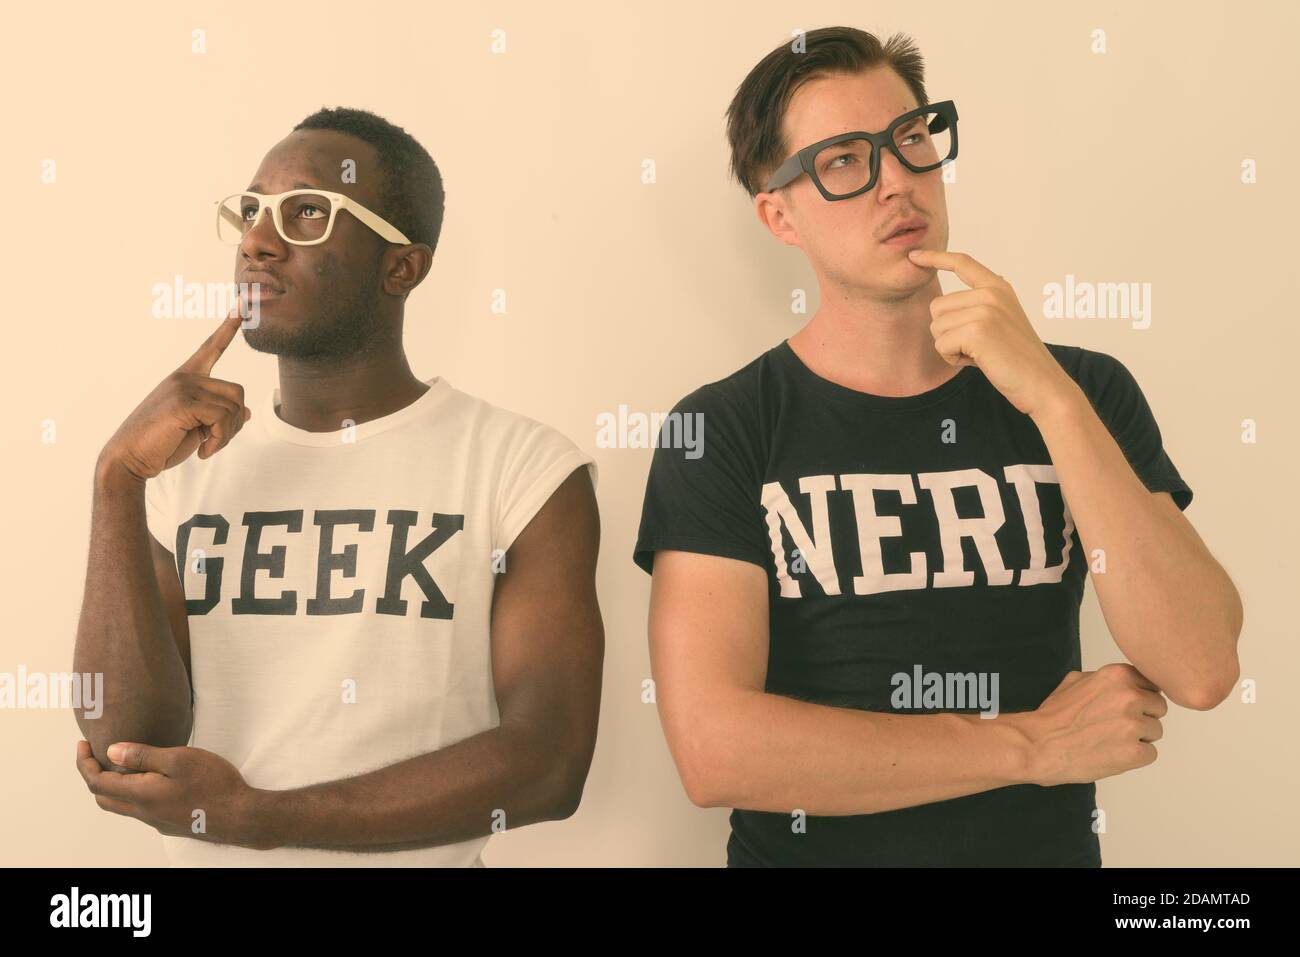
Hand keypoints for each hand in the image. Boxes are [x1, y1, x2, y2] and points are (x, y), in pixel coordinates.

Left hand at [75, 739, 275, 849]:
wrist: (240, 817)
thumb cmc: (213, 784)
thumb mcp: (179, 759)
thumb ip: (143, 756)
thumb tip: (111, 752)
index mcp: (140, 795)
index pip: (96, 782)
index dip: (84, 763)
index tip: (82, 745)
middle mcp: (143, 812)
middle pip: (104, 798)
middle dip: (93, 775)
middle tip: (95, 754)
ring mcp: (157, 821)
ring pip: (122, 805)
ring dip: (113, 786)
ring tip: (122, 764)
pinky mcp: (171, 823)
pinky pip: (140, 809)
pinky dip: (132, 793)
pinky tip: (152, 780)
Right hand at [98, 309, 250, 483]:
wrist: (130, 457)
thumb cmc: (161, 443)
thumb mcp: (196, 426)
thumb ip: (218, 414)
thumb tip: (248, 412)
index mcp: (186, 378)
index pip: (212, 347)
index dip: (229, 327)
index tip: (242, 304)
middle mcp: (186, 377)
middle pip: (237, 392)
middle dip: (235, 423)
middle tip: (215, 441)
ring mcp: (184, 387)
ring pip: (234, 408)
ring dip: (227, 435)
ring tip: (207, 446)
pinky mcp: (184, 402)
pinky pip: (223, 418)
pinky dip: (220, 439)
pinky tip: (203, 450)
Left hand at [907, 248, 1079, 416]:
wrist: (1042, 383)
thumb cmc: (1016, 358)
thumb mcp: (1001, 320)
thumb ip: (978, 306)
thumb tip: (946, 303)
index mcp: (998, 287)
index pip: (962, 262)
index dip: (935, 257)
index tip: (914, 256)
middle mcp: (991, 293)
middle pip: (937, 307)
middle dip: (948, 333)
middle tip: (978, 346)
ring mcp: (985, 310)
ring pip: (936, 327)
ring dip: (951, 347)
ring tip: (981, 353)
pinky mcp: (976, 331)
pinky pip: (941, 345)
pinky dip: (953, 359)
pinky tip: (978, 362)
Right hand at [1019, 663, 1167, 786]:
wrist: (1037, 745)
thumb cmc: (1053, 716)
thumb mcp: (1075, 680)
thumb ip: (1106, 679)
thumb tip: (1127, 682)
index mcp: (1118, 675)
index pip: (1151, 684)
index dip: (1139, 697)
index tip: (1124, 707)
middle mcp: (1130, 696)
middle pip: (1158, 708)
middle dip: (1142, 717)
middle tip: (1115, 726)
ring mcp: (1133, 725)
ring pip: (1155, 731)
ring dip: (1138, 738)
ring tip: (1110, 740)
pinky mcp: (1134, 752)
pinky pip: (1151, 754)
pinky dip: (1135, 758)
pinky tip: (1112, 754)